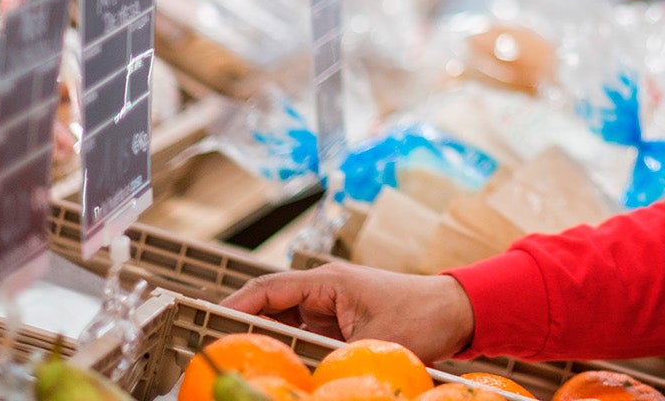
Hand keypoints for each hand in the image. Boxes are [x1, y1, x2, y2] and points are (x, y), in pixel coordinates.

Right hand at [222, 264, 475, 363]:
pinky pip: (301, 333)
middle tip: (214, 351)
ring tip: (236, 361)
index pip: (269, 289)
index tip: (208, 323)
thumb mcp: (375, 344)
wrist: (456, 311)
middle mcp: (323, 289)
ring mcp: (330, 305)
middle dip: (240, 325)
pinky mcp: (338, 321)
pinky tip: (274, 367)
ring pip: (283, 321)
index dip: (235, 306)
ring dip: (263, 339)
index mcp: (328, 282)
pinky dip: (286, 348)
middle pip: (269, 305)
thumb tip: (307, 381)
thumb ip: (335, 362)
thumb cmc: (423, 317)